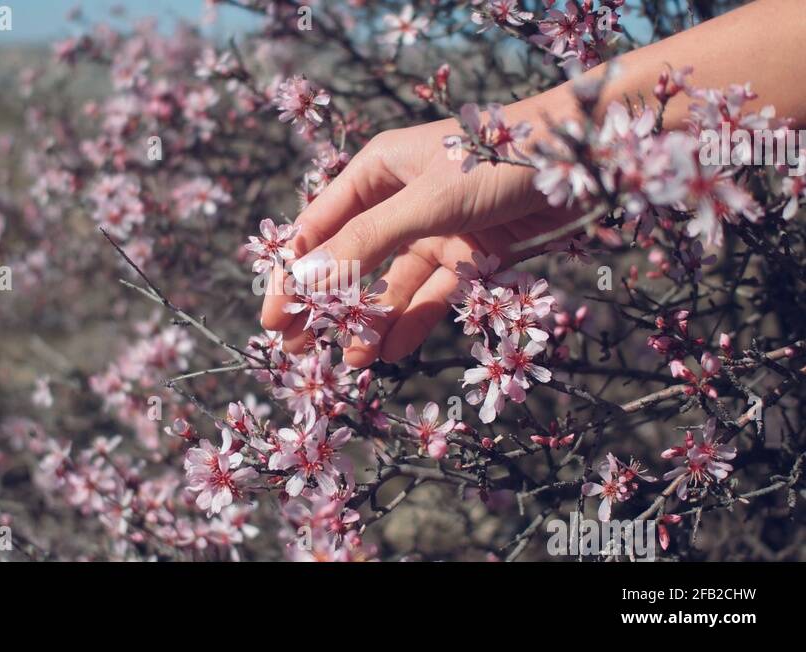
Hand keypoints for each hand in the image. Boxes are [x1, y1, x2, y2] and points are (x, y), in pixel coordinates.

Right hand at [260, 98, 578, 367]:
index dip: (293, 272)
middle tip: (297, 349)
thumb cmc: (495, 160)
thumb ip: (366, 244)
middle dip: (326, 303)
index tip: (272, 316)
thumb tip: (307, 281)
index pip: (318, 226)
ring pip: (391, 284)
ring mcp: (434, 231)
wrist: (581, 160)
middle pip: (350, 260)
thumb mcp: (423, 203)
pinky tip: (391, 351)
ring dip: (369, 320)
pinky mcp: (468, 256)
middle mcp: (399, 201)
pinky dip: (413, 322)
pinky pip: (432, 295)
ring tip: (351, 358)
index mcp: (376, 171)